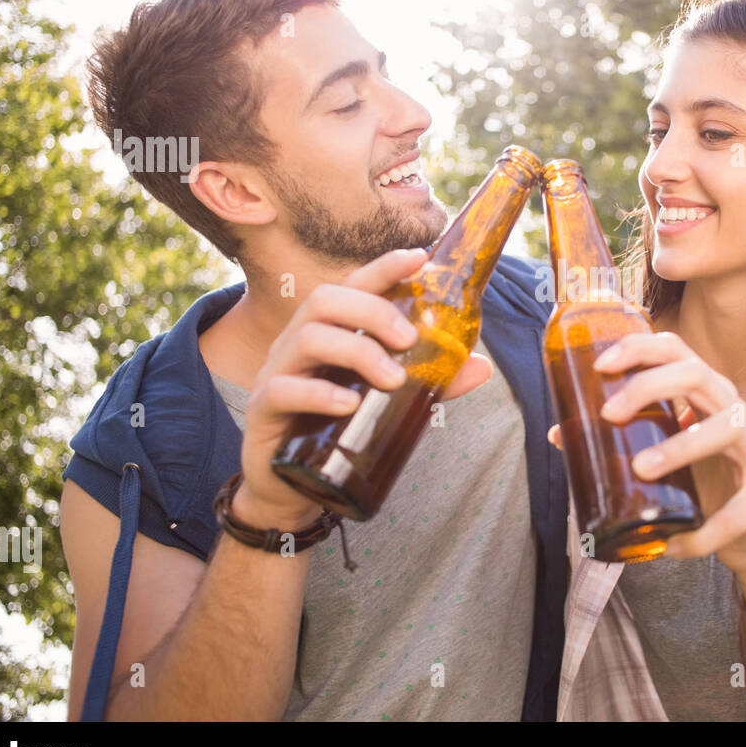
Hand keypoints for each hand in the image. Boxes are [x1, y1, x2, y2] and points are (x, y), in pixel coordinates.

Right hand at [239, 247, 492, 526]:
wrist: (290, 488)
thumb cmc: (340, 430)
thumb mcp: (390, 402)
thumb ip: (432, 383)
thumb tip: (482, 366)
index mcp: (330, 332)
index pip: (352, 286)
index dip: (382, 267)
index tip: (419, 258)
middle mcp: (298, 343)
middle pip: (325, 300)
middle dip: (372, 310)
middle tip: (411, 339)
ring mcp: (277, 374)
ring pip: (306, 337)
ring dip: (356, 350)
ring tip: (393, 379)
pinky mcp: (263, 411)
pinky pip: (282, 390)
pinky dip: (319, 393)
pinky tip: (349, 404)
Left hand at [550, 331, 745, 573]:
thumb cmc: (700, 487)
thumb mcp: (661, 458)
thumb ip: (618, 444)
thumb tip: (559, 434)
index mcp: (708, 397)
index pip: (679, 352)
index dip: (640, 348)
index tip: (600, 365)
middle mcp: (739, 412)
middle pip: (700, 376)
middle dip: (650, 386)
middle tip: (609, 414)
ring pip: (729, 427)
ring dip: (680, 446)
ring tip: (641, 469)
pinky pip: (739, 511)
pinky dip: (704, 532)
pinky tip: (674, 545)